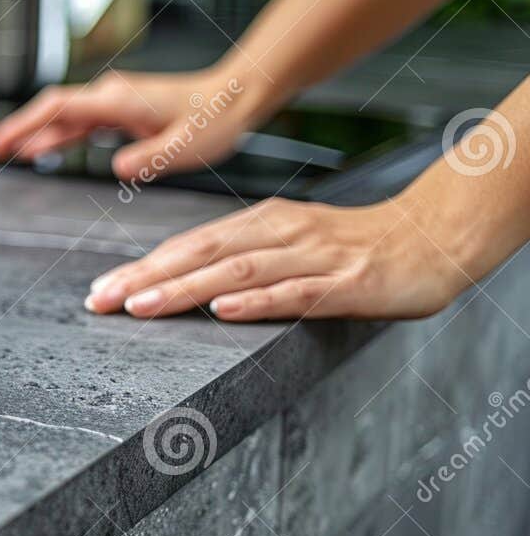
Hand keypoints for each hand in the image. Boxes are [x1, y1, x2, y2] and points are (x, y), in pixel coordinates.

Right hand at [0, 69, 266, 182]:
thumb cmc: (216, 118)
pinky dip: (52, 139)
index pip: (53, 111)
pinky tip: (36, 154)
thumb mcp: (184, 146)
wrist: (240, 95)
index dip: (17, 128)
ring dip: (26, 137)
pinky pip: (76, 126)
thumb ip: (147, 158)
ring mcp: (112, 103)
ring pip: (57, 119)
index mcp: (115, 101)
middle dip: (7, 133)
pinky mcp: (119, 112)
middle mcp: (108, 97)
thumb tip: (114, 167)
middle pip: (44, 112)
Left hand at [84, 198, 473, 321]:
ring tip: (143, 307)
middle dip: (147, 278)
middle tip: (102, 302)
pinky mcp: (349, 284)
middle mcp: (282, 233)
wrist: (435, 238)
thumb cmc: (356, 247)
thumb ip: (242, 257)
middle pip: (202, 255)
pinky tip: (223, 312)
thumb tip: (182, 280)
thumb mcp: (290, 242)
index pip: (190, 245)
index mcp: (264, 223)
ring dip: (185, 290)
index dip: (142, 267)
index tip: (100, 291)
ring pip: (239, 272)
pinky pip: (297, 293)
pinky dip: (257, 302)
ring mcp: (315, 257)